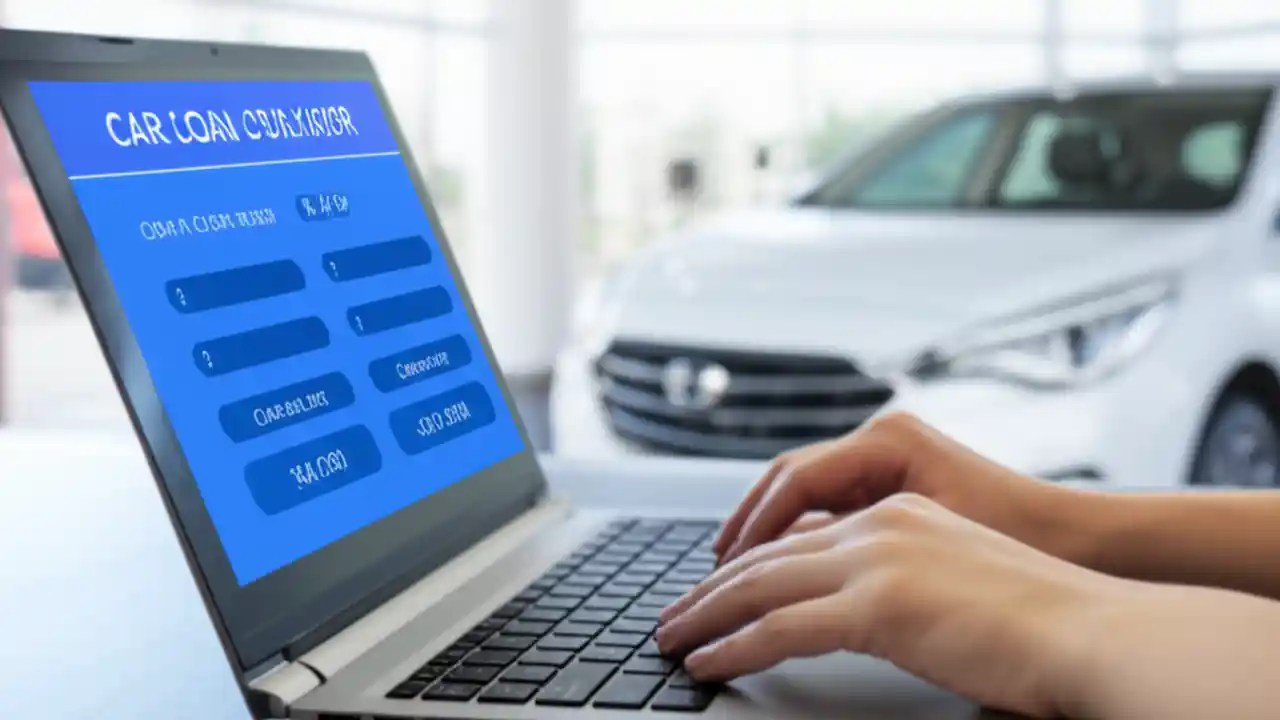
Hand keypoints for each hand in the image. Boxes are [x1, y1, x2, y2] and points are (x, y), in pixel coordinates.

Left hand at [660, 494, 1119, 716]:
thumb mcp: (957, 582)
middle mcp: (880, 523)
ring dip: (705, 616)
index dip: (748, 565)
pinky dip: (732, 646)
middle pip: (767, 555)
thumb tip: (862, 613)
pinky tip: (705, 662)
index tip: (714, 590)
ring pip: (760, 585)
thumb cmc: (1044, 624)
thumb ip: (901, 586)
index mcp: (899, 514)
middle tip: (673, 615)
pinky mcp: (878, 603)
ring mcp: (877, 558)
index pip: (800, 536)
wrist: (1095, 630)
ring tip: (671, 640)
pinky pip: (779, 627)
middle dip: (710, 589)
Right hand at [713, 412, 1071, 565]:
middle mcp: (884, 441)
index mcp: (889, 441)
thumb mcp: (928, 540)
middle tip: (713, 571)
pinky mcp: (899, 486)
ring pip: (804, 496)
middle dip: (747, 529)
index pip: (794, 481)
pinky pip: (830, 508)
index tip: (726, 568)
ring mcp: (891, 461)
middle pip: (789, 483)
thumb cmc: (1024, 539)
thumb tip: (786, 566)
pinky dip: (800, 536)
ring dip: (768, 534)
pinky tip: (782, 565)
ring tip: (732, 572)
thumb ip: (854, 542)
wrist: (1085, 543)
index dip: (753, 527)